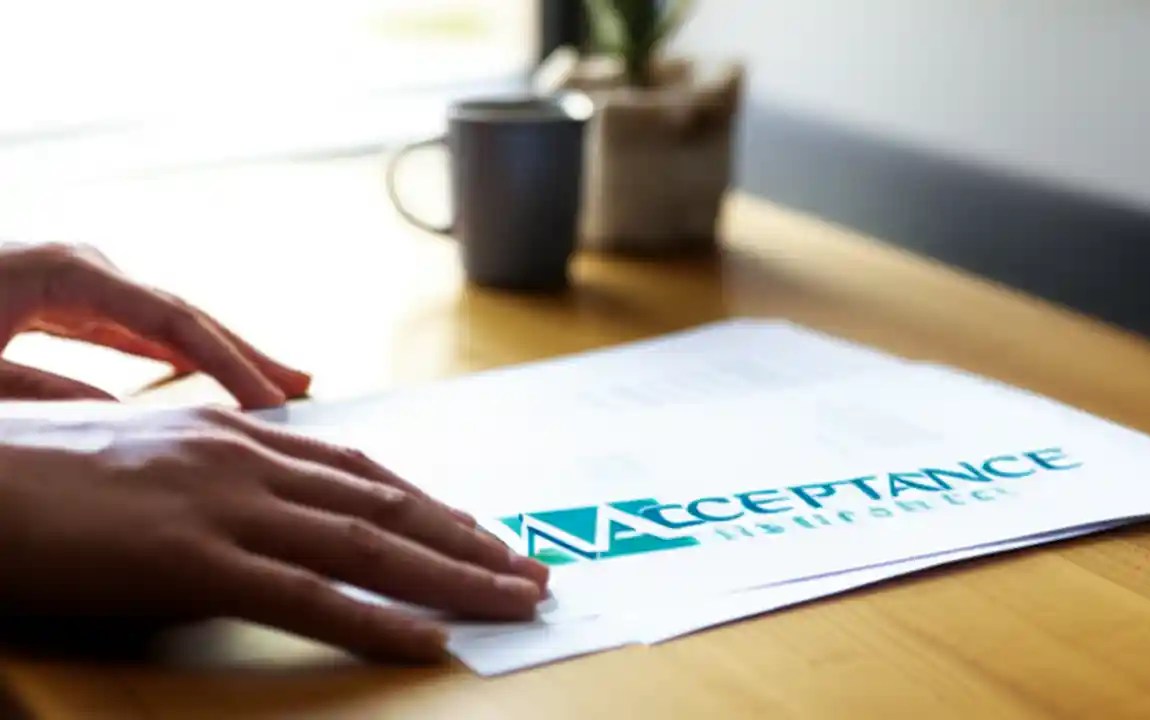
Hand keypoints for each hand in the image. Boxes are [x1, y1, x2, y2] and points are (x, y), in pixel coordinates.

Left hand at [0, 242, 310, 408]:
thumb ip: (50, 393)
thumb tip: (132, 425)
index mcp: (66, 273)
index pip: (172, 322)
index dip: (227, 363)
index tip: (272, 402)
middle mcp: (83, 268)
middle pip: (183, 314)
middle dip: (245, 350)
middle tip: (303, 384)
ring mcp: (75, 280)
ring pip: (166, 321)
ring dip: (219, 351)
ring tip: (270, 382)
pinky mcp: (62, 298)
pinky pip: (136, 328)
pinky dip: (176, 352)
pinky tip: (204, 370)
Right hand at [0, 404, 548, 661]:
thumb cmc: (39, 473)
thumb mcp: (147, 459)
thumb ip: (215, 479)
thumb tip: (262, 516)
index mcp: (239, 434)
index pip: (362, 473)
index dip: (431, 506)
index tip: (483, 533)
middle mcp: (248, 459)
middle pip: (385, 505)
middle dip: (468, 541)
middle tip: (531, 571)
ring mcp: (224, 506)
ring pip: (366, 545)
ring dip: (453, 578)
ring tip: (514, 603)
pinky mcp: (190, 559)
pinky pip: (302, 596)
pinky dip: (373, 620)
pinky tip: (426, 640)